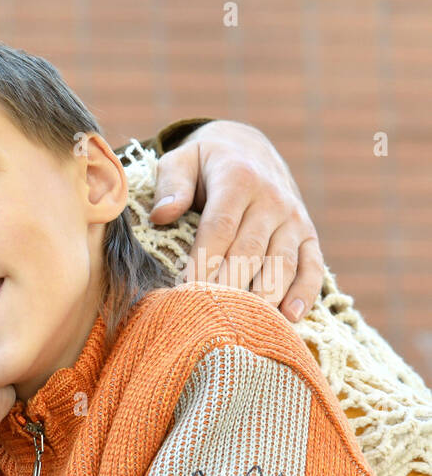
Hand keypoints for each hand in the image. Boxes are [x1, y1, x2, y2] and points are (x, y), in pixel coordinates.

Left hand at [149, 120, 322, 322]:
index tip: (186, 290)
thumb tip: (162, 214)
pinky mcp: (309, 235)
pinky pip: (313, 266)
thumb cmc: (205, 164)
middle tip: (210, 318)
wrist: (249, 149)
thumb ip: (170, 184)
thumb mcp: (182, 161)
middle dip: (230, 287)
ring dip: (265, 296)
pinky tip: (289, 318)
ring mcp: (294, 219)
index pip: (220, 227)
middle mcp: (272, 199)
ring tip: (246, 326)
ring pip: (282, 263)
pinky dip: (304, 293)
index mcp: (238, 180)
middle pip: (250, 251)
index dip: (204, 261)